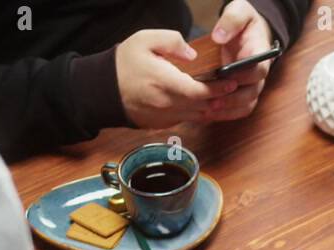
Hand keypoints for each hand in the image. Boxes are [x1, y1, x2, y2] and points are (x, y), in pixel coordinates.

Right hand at [116, 29, 237, 128]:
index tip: (231, 82)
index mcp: (164, 82)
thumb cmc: (123, 64)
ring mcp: (164, 118)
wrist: (102, 90)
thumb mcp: (144, 40)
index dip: (218, 89)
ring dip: (211, 108)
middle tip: (232, 89)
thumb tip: (192, 54)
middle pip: (203, 107)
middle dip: (220, 99)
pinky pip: (186, 121)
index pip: (199, 92)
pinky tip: (204, 104)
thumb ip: (172, 41)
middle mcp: (166, 104)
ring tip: (222, 97)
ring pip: (197, 117)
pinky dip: (198, 114)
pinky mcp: (161, 125)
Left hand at [206, 0, 275, 120]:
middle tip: (213, 101)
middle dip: (232, 99)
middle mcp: (259, 74)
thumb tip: (218, 37)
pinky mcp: (243, 94)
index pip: (258, 69)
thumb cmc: (244, 22)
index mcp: (260, 53)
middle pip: (252, 92)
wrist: (247, 33)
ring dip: (228, 110)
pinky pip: (239, 110)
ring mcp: (252, 86)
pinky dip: (226, 115)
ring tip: (208, 111)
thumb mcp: (239, 11)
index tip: (224, 76)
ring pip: (246, 105)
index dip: (243, 76)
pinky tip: (208, 114)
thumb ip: (231, 20)